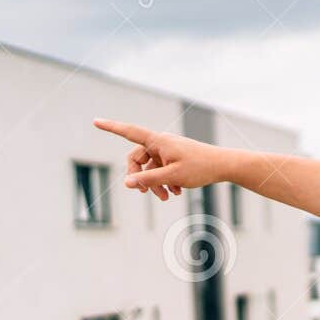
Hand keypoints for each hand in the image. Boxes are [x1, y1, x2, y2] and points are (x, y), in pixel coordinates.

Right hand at [92, 118, 232, 201]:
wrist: (224, 166)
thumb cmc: (200, 168)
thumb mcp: (173, 176)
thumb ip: (149, 179)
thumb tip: (127, 183)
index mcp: (158, 141)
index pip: (129, 132)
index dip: (111, 127)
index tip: (95, 121)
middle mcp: (161, 143)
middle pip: (138, 158)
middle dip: (141, 177)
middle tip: (148, 194)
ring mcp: (168, 150)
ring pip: (151, 167)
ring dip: (155, 183)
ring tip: (167, 197)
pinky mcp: (176, 158)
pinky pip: (162, 169)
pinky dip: (165, 181)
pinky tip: (176, 193)